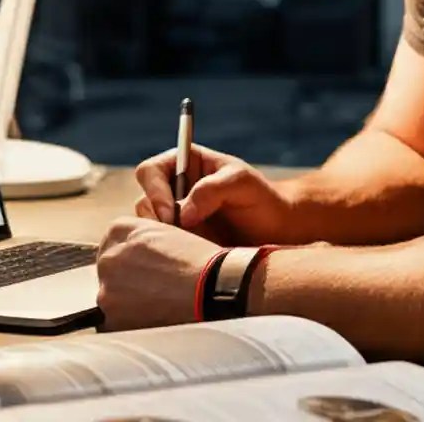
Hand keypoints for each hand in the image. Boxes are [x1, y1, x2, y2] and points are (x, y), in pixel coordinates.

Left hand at [96, 216, 219, 330]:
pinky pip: (115, 320)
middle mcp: (108, 258)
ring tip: (157, 304)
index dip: (131, 251)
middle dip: (125, 275)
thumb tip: (134, 254)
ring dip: (126, 300)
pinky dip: (129, 320)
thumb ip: (143, 238)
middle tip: (153, 286)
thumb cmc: (201, 261)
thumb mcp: (169, 231)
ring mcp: (107, 290)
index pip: (114, 238)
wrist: (215, 289)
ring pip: (111, 295)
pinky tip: (153, 318)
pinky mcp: (113, 319)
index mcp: (120, 230)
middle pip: (109, 267)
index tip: (143, 263)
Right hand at [133, 144, 293, 245]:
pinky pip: (162, 249)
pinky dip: (171, 254)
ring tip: (196, 246)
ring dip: (166, 239)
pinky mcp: (180, 243)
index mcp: (184, 165)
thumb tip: (183, 213)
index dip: (154, 191)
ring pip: (149, 229)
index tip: (172, 214)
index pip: (150, 171)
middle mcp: (174, 191)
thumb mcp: (242, 183)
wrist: (279, 233)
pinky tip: (194, 259)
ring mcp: (176, 219)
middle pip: (144, 202)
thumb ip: (212, 189)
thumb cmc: (263, 199)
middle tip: (182, 235)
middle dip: (158, 220)